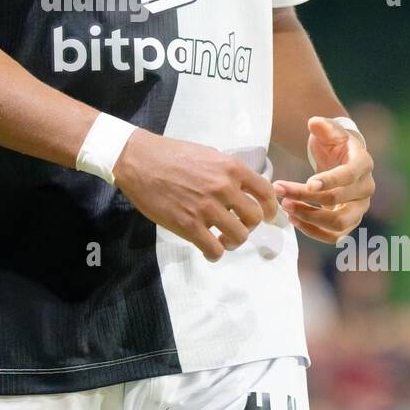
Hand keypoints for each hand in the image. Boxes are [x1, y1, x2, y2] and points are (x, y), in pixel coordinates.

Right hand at [113, 129, 278, 262]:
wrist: (139, 161)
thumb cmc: (171, 155)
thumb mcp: (208, 154)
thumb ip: (228, 172)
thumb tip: (243, 189)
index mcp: (231, 168)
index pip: (265, 192)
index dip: (271, 208)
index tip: (268, 217)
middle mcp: (223, 188)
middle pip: (254, 218)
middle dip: (249, 227)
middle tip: (238, 228)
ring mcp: (206, 208)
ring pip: (238, 236)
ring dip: (233, 242)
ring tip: (223, 240)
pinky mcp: (188, 225)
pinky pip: (214, 249)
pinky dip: (215, 254)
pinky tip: (209, 250)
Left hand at [272, 116, 374, 243]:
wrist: (343, 160)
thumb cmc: (335, 144)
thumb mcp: (330, 131)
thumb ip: (324, 127)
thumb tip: (314, 122)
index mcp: (363, 164)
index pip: (349, 176)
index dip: (329, 180)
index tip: (307, 183)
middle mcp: (366, 189)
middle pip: (339, 200)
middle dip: (307, 198)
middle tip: (282, 192)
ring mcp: (359, 209)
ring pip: (338, 224)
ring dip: (309, 218)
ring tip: (286, 207)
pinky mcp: (349, 222)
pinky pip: (334, 236)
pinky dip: (313, 231)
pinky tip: (293, 219)